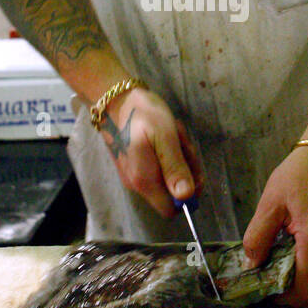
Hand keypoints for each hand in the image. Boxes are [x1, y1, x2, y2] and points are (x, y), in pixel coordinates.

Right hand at [100, 88, 203, 218]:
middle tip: (180, 143)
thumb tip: (186, 197)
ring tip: (171, 134)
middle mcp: (137, 184)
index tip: (191, 169)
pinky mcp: (134, 166)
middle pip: (172, 192)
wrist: (116, 98)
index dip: (188, 195)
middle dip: (184, 168)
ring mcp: (134, 176)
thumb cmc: (142, 114)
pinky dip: (167, 154)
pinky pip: (158, 168)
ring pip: (167, 177)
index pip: (171, 210)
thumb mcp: (165, 137)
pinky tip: (163, 135)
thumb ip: (175, 167)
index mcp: (145, 180)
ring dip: (177, 158)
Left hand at [243, 147, 307, 307]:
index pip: (302, 290)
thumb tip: (252, 266)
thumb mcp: (270, 203)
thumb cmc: (299, 174)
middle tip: (273, 287)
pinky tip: (296, 257)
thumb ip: (258, 237)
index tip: (263, 291)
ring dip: (307, 287)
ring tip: (283, 271)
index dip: (281, 299)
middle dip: (296, 300)